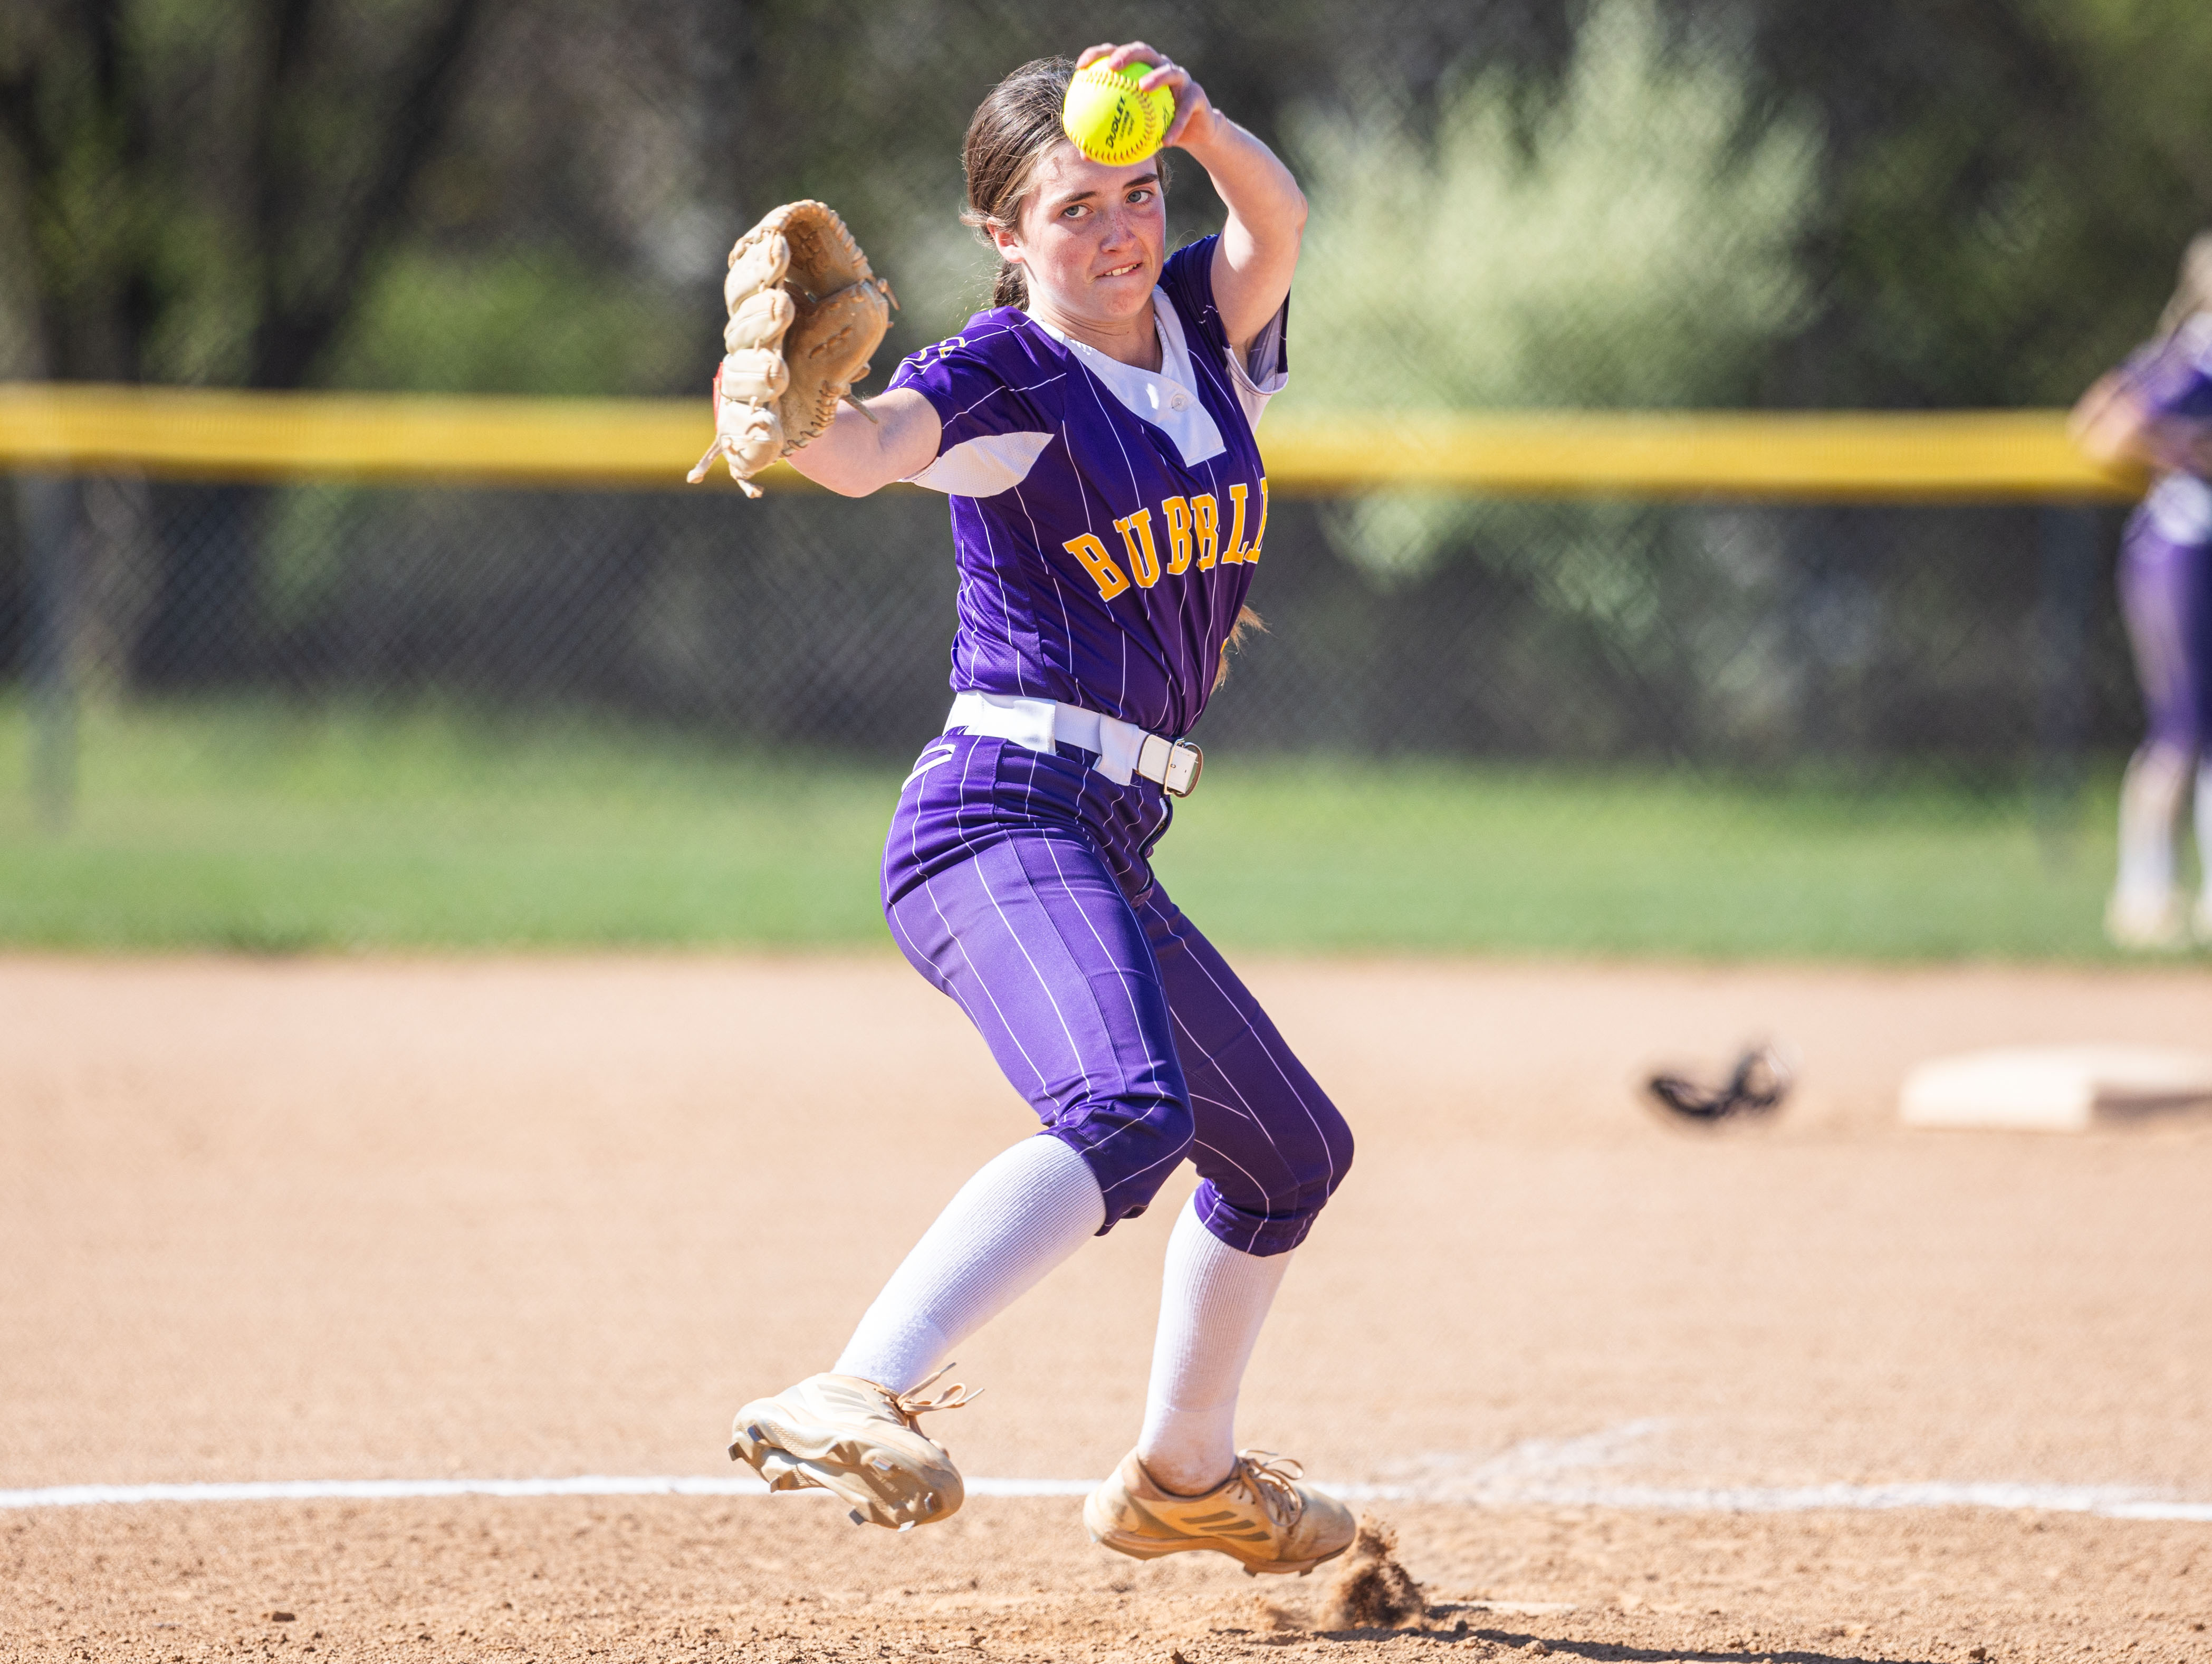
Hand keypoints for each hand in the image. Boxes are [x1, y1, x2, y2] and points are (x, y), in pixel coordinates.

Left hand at [1076, 41, 1220, 151]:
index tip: (1080, 67)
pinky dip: (1176, 125)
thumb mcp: (1134, 134)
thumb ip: (1111, 139)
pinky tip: (1166, 141)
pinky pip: (1186, 110)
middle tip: (1113, 66)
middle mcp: (1161, 66)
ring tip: (1143, 87)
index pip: (1117, 54)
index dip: (1098, 54)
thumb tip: (1083, 155)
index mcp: (1141, 70)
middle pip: (1143, 50)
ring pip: (1170, 71)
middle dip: (1127, 53)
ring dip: (1156, 77)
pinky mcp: (1197, 94)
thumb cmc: (1158, 129)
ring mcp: (1181, 78)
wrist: (1195, 132)